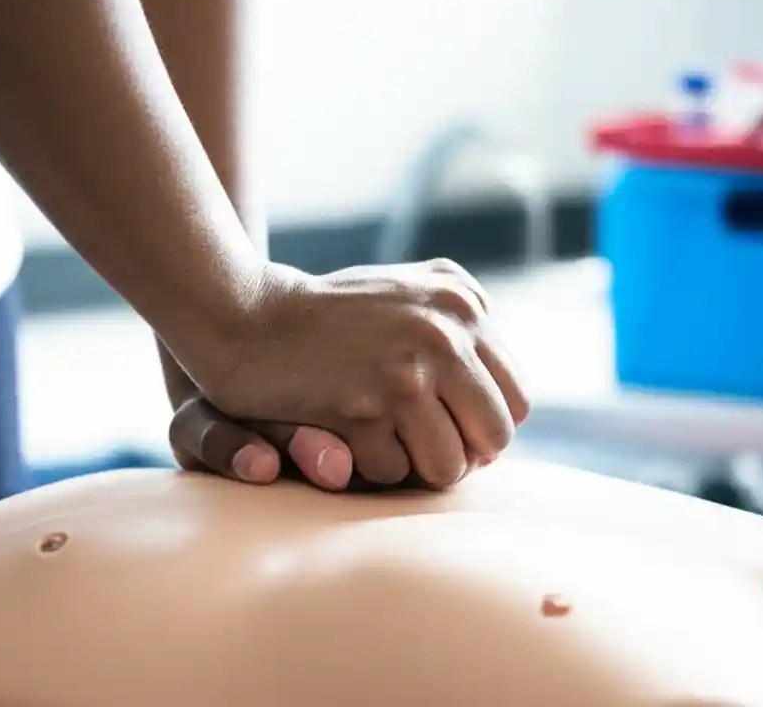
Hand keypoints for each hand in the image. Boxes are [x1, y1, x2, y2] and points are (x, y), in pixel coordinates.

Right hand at [180, 258, 529, 488]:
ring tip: (387, 446)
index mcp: (461, 304)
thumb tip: (504, 378)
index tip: (452, 432)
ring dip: (419, 469)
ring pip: (449, 465)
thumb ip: (461, 318)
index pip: (515, 399)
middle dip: (464, 455)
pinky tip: (348, 440)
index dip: (485, 427)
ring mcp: (404, 374)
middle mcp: (443, 336)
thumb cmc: (329, 312)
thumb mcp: (408, 290)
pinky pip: (395, 473)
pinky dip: (372, 468)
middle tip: (425, 451)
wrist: (248, 312)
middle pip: (495, 437)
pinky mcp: (363, 409)